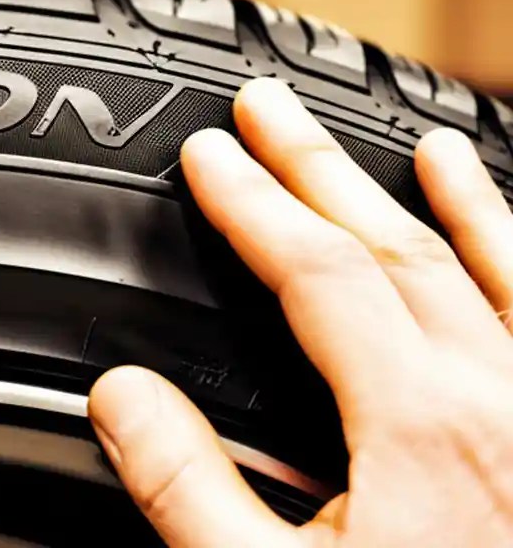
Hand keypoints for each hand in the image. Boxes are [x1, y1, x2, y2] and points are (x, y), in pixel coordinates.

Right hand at [89, 78, 512, 546]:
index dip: (251, 201)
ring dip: (439, 197)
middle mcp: (497, 396)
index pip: (314, 271)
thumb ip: (190, 489)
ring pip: (493, 264)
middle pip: (395, 243)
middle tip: (270, 107)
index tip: (206, 155)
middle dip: (320, 167)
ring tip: (409, 144)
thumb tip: (122, 397)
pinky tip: (509, 239)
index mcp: (418, 425)